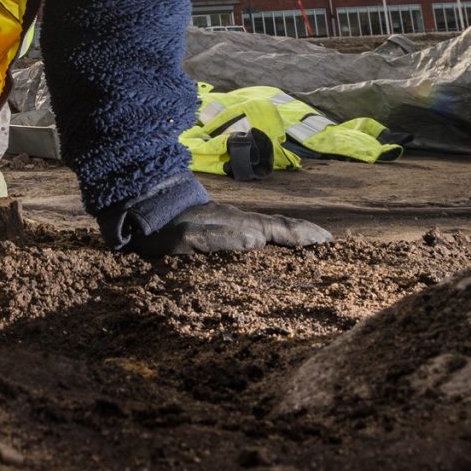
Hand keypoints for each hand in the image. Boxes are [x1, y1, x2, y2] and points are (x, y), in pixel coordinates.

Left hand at [135, 201, 331, 258]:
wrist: (140, 212)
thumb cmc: (165, 227)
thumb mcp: (190, 235)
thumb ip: (222, 236)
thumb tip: (258, 239)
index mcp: (238, 225)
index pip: (280, 229)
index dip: (304, 235)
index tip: (330, 242)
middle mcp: (238, 226)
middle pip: (278, 232)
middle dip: (303, 240)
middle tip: (329, 252)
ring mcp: (227, 230)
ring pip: (264, 237)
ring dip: (287, 244)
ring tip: (308, 258)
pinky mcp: (214, 238)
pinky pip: (249, 243)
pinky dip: (267, 248)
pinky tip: (266, 259)